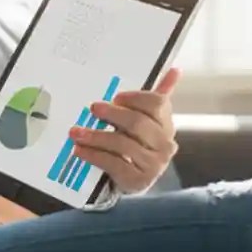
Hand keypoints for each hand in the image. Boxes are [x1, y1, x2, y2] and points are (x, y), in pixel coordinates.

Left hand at [68, 67, 181, 194]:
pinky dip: (94, 156)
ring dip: (96, 137)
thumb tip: (175, 71)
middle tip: (93, 108)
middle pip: (138, 123)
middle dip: (113, 114)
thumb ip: (156, 97)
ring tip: (76, 132)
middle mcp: (164, 144)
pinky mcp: (139, 180)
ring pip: (123, 145)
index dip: (135, 98)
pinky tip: (80, 150)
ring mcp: (154, 164)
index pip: (156, 104)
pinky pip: (114, 165)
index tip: (116, 97)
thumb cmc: (138, 142)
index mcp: (166, 123)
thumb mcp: (146, 119)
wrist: (137, 176)